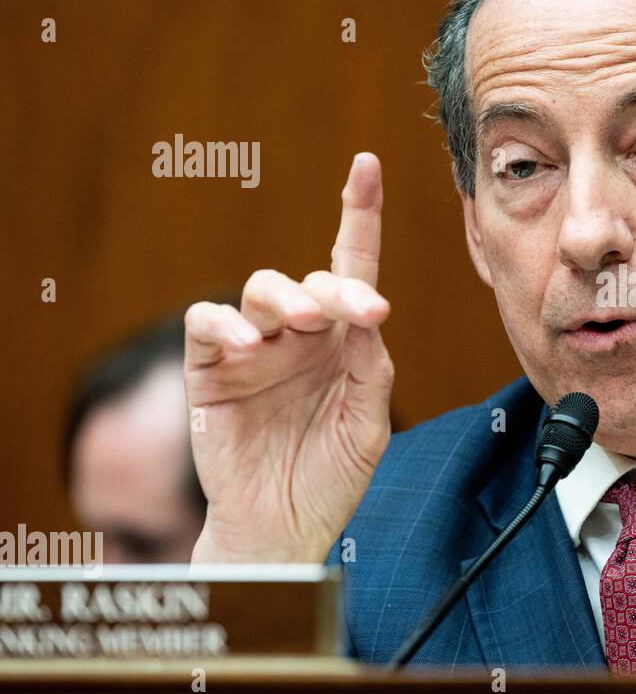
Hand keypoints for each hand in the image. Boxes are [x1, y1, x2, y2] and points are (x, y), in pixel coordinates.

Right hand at [186, 153, 393, 562]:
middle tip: (361, 310)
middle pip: (314, 280)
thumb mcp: (368, 425)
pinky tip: (246, 341)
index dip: (358, 215)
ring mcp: (254, 347)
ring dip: (287, 296)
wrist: (282, 528)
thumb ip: (371, 370)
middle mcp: (299, 334)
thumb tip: (368, 319)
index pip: (351, 267)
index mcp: (343, 341)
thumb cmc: (329, 476)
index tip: (367, 165)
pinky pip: (206, 323)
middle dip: (340, 287)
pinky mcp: (210, 367)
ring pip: (262, 289)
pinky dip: (223, 322)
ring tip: (306, 322)